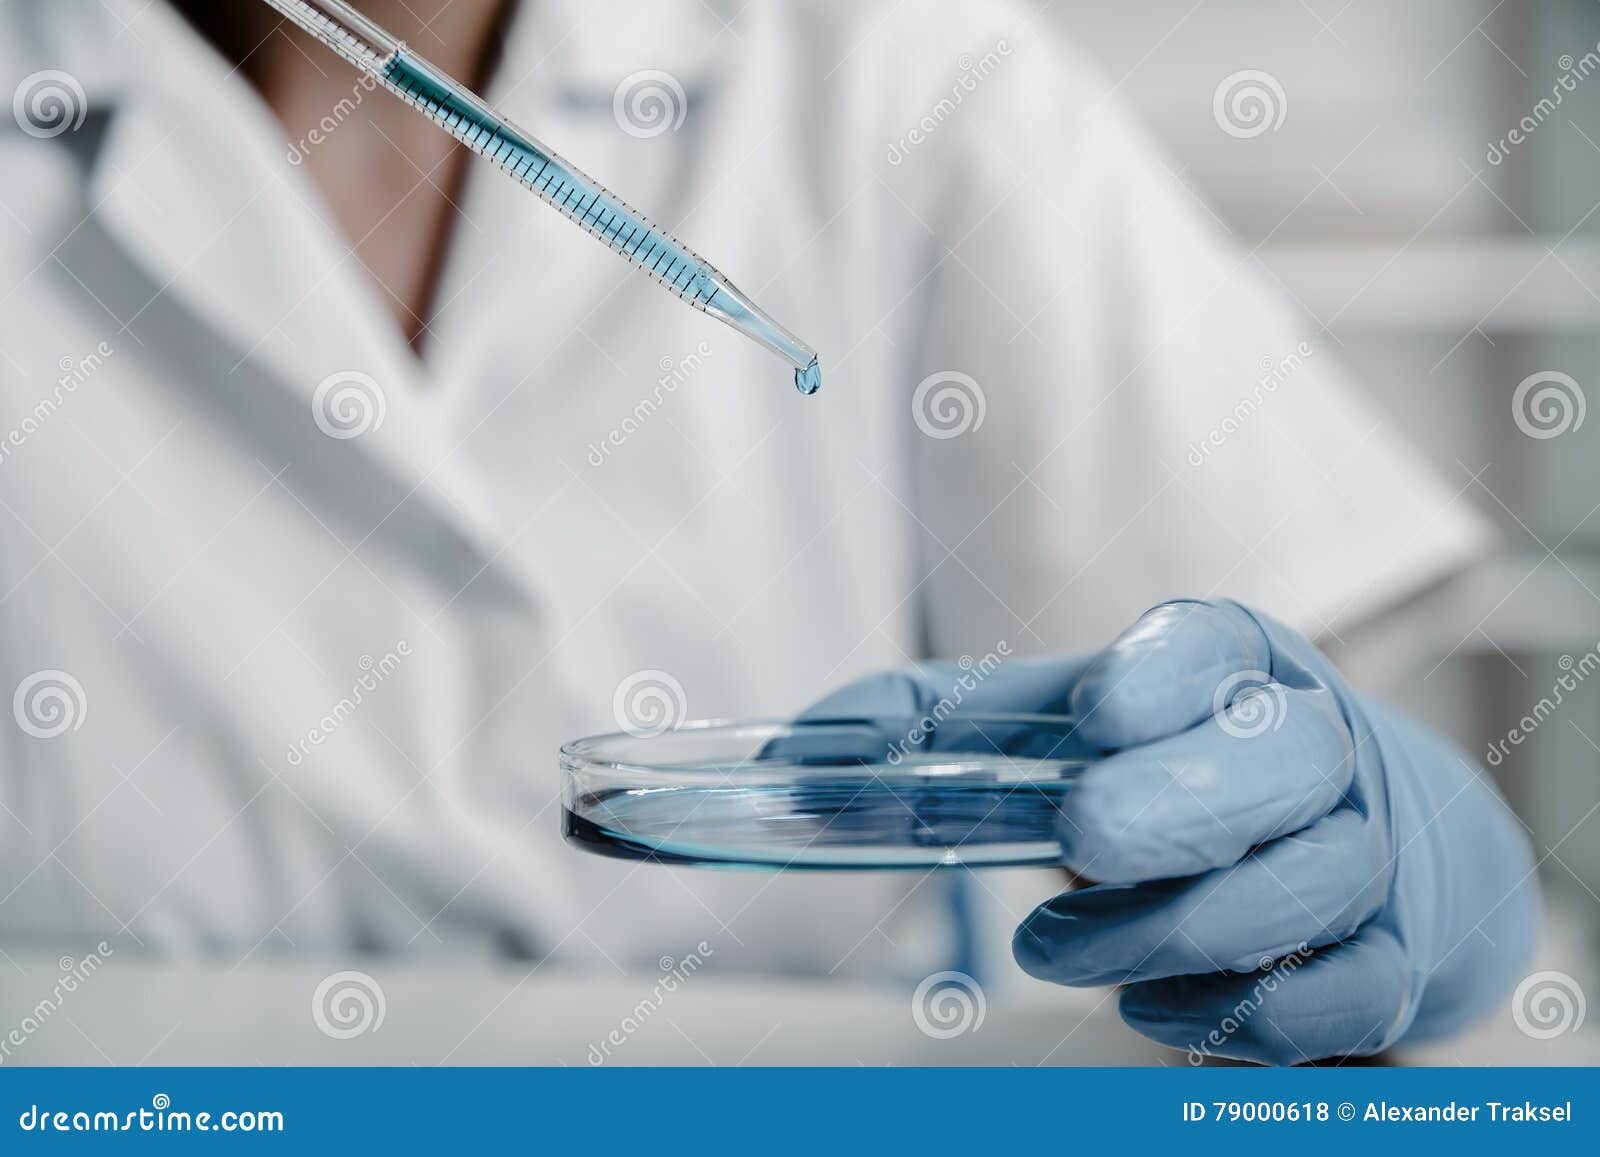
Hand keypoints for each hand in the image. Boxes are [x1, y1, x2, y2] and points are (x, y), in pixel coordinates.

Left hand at [800, 599, 1536, 1063]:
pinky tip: (1148, 1011)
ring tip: (1052, 951)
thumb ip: (936, 731)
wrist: (1323, 834)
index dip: (1160, 676)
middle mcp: (1310, 742)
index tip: (1093, 712)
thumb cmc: (1164, 767)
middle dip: (1178, 806)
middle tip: (1078, 838)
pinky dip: (1243, 1017)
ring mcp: (1363, 849)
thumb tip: (790, 758)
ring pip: (1308, 886)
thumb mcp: (1057, 729)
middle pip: (1284, 762)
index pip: (1212, 646)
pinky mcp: (1386, 955)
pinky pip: (1348, 995)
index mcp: (1227, 662)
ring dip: (1171, 930)